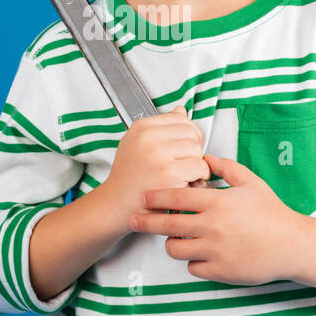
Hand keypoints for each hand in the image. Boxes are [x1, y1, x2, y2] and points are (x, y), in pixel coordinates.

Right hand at [102, 105, 210, 225]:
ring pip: (198, 150)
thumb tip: (182, 111)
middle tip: (182, 164)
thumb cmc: (128, 177)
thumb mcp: (136, 144)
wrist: (116, 204)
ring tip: (181, 175)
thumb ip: (160, 127)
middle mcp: (149, 138)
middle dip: (193, 150)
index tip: (183, 147)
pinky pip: (200, 168)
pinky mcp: (168, 174)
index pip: (181, 118)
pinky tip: (185, 183)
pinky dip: (199, 178)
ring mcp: (158, 155)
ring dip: (196, 165)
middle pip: (192, 133)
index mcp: (142, 127)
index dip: (188, 134)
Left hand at [127, 153, 297, 285]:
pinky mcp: (220, 271)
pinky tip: (199, 252)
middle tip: (134, 218)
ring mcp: (215, 250)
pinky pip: (192, 266)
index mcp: (218, 202)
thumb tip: (206, 158)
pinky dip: (192, 260)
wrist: (292, 245)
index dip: (155, 196)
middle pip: (166, 224)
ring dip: (172, 242)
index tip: (142, 197)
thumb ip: (226, 168)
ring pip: (175, 249)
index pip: (176, 196)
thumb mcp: (251, 182)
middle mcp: (213, 226)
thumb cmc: (271, 212)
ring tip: (176, 237)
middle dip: (145, 221)